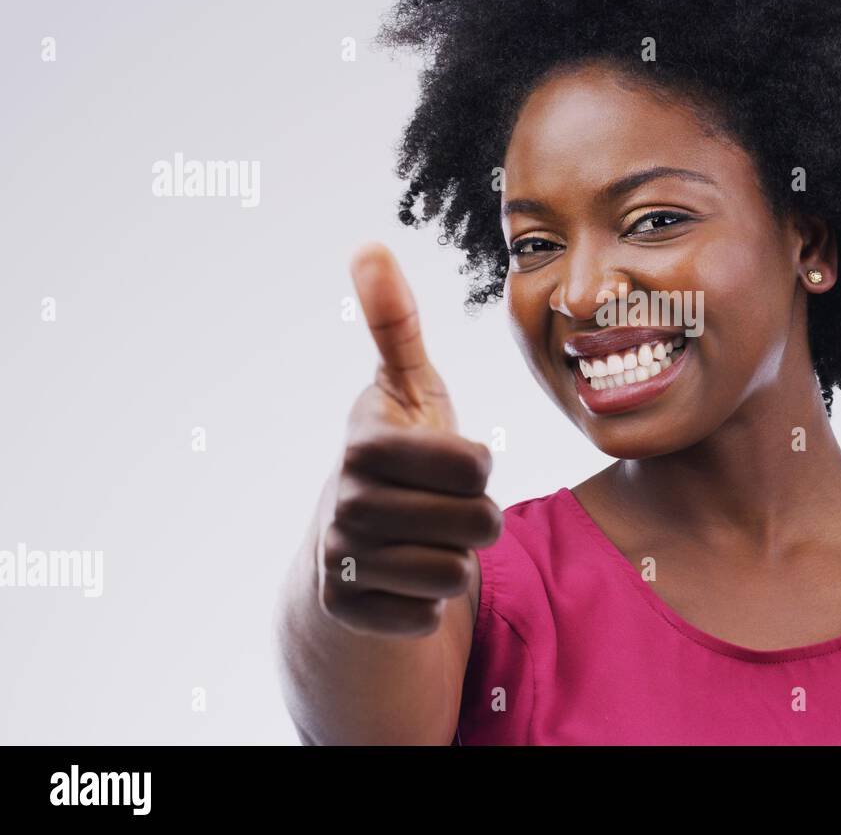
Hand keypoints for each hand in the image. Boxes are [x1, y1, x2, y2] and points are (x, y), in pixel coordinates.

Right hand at [317, 242, 500, 636]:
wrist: (351, 537)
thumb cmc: (400, 452)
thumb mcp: (406, 386)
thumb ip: (396, 322)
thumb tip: (369, 245)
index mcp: (365, 444)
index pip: (477, 466)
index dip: (480, 467)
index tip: (452, 461)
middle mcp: (344, 503)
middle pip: (477, 524)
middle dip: (478, 517)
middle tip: (445, 506)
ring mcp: (341, 561)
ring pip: (455, 574)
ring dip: (457, 559)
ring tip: (426, 539)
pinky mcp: (345, 612)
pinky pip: (429, 616)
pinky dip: (429, 601)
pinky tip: (404, 577)